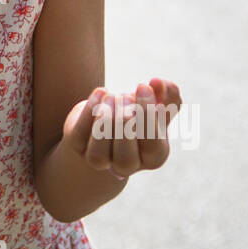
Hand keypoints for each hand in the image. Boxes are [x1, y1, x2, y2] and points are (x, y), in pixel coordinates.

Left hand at [63, 78, 181, 179]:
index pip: (152, 147)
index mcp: (153, 157)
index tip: (143, 86)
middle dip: (124, 124)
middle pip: (125, 158)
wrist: (112, 116)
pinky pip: (79, 136)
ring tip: (112, 95)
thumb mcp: (160, 102)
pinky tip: (101, 92)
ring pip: (98, 155)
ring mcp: (101, 160)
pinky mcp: (79, 146)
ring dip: (105, 122)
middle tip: (126, 96)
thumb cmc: (141, 112)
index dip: (147, 117)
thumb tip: (157, 82)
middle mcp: (127, 166)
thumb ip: (168, 93)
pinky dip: (88, 113)